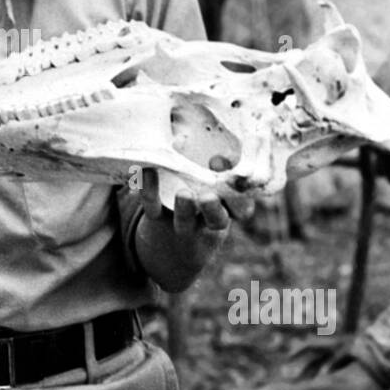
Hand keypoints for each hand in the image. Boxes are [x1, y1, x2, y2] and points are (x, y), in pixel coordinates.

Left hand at [132, 168, 252, 288]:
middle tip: (209, 197)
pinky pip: (152, 207)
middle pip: (217, 220)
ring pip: (184, 221)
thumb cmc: (199, 211)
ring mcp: (182, 226)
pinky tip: (147, 171)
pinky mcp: (156, 221)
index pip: (242, 208)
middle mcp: (206, 223)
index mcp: (227, 213)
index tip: (238, 179)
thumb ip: (211, 168)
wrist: (169, 254)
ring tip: (184, 194)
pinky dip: (149, 189)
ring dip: (184, 208)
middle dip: (214, 209)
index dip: (242, 197)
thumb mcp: (214, 197)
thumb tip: (188, 135)